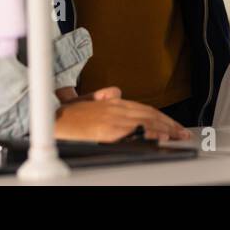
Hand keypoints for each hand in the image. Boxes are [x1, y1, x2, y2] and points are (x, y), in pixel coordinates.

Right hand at [54, 86, 190, 142]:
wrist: (46, 119)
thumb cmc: (63, 115)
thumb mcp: (84, 100)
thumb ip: (101, 96)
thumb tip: (115, 91)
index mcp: (111, 102)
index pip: (144, 108)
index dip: (161, 116)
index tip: (173, 124)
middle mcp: (114, 108)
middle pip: (149, 114)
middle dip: (169, 124)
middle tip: (183, 132)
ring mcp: (111, 119)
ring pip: (145, 122)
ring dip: (164, 129)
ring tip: (178, 136)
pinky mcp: (106, 132)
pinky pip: (133, 133)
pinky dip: (148, 134)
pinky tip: (158, 138)